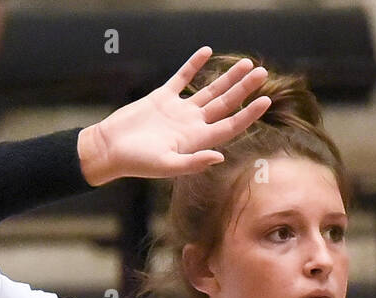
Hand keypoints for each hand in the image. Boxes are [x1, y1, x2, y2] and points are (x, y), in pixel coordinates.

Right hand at [77, 46, 271, 185]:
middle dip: (244, 89)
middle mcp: (192, 124)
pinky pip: (182, 78)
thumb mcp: (166, 166)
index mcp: (197, 140)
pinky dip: (194, 65)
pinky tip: (207, 52)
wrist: (109, 148)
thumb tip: (220, 156)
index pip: (230, 125)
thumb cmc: (136, 162)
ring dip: (227, 77)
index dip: (249, 114)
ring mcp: (179, 110)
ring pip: (209, 90)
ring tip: (246, 64)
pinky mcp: (162, 98)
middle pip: (225, 104)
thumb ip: (194, 162)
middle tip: (263, 73)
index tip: (266, 100)